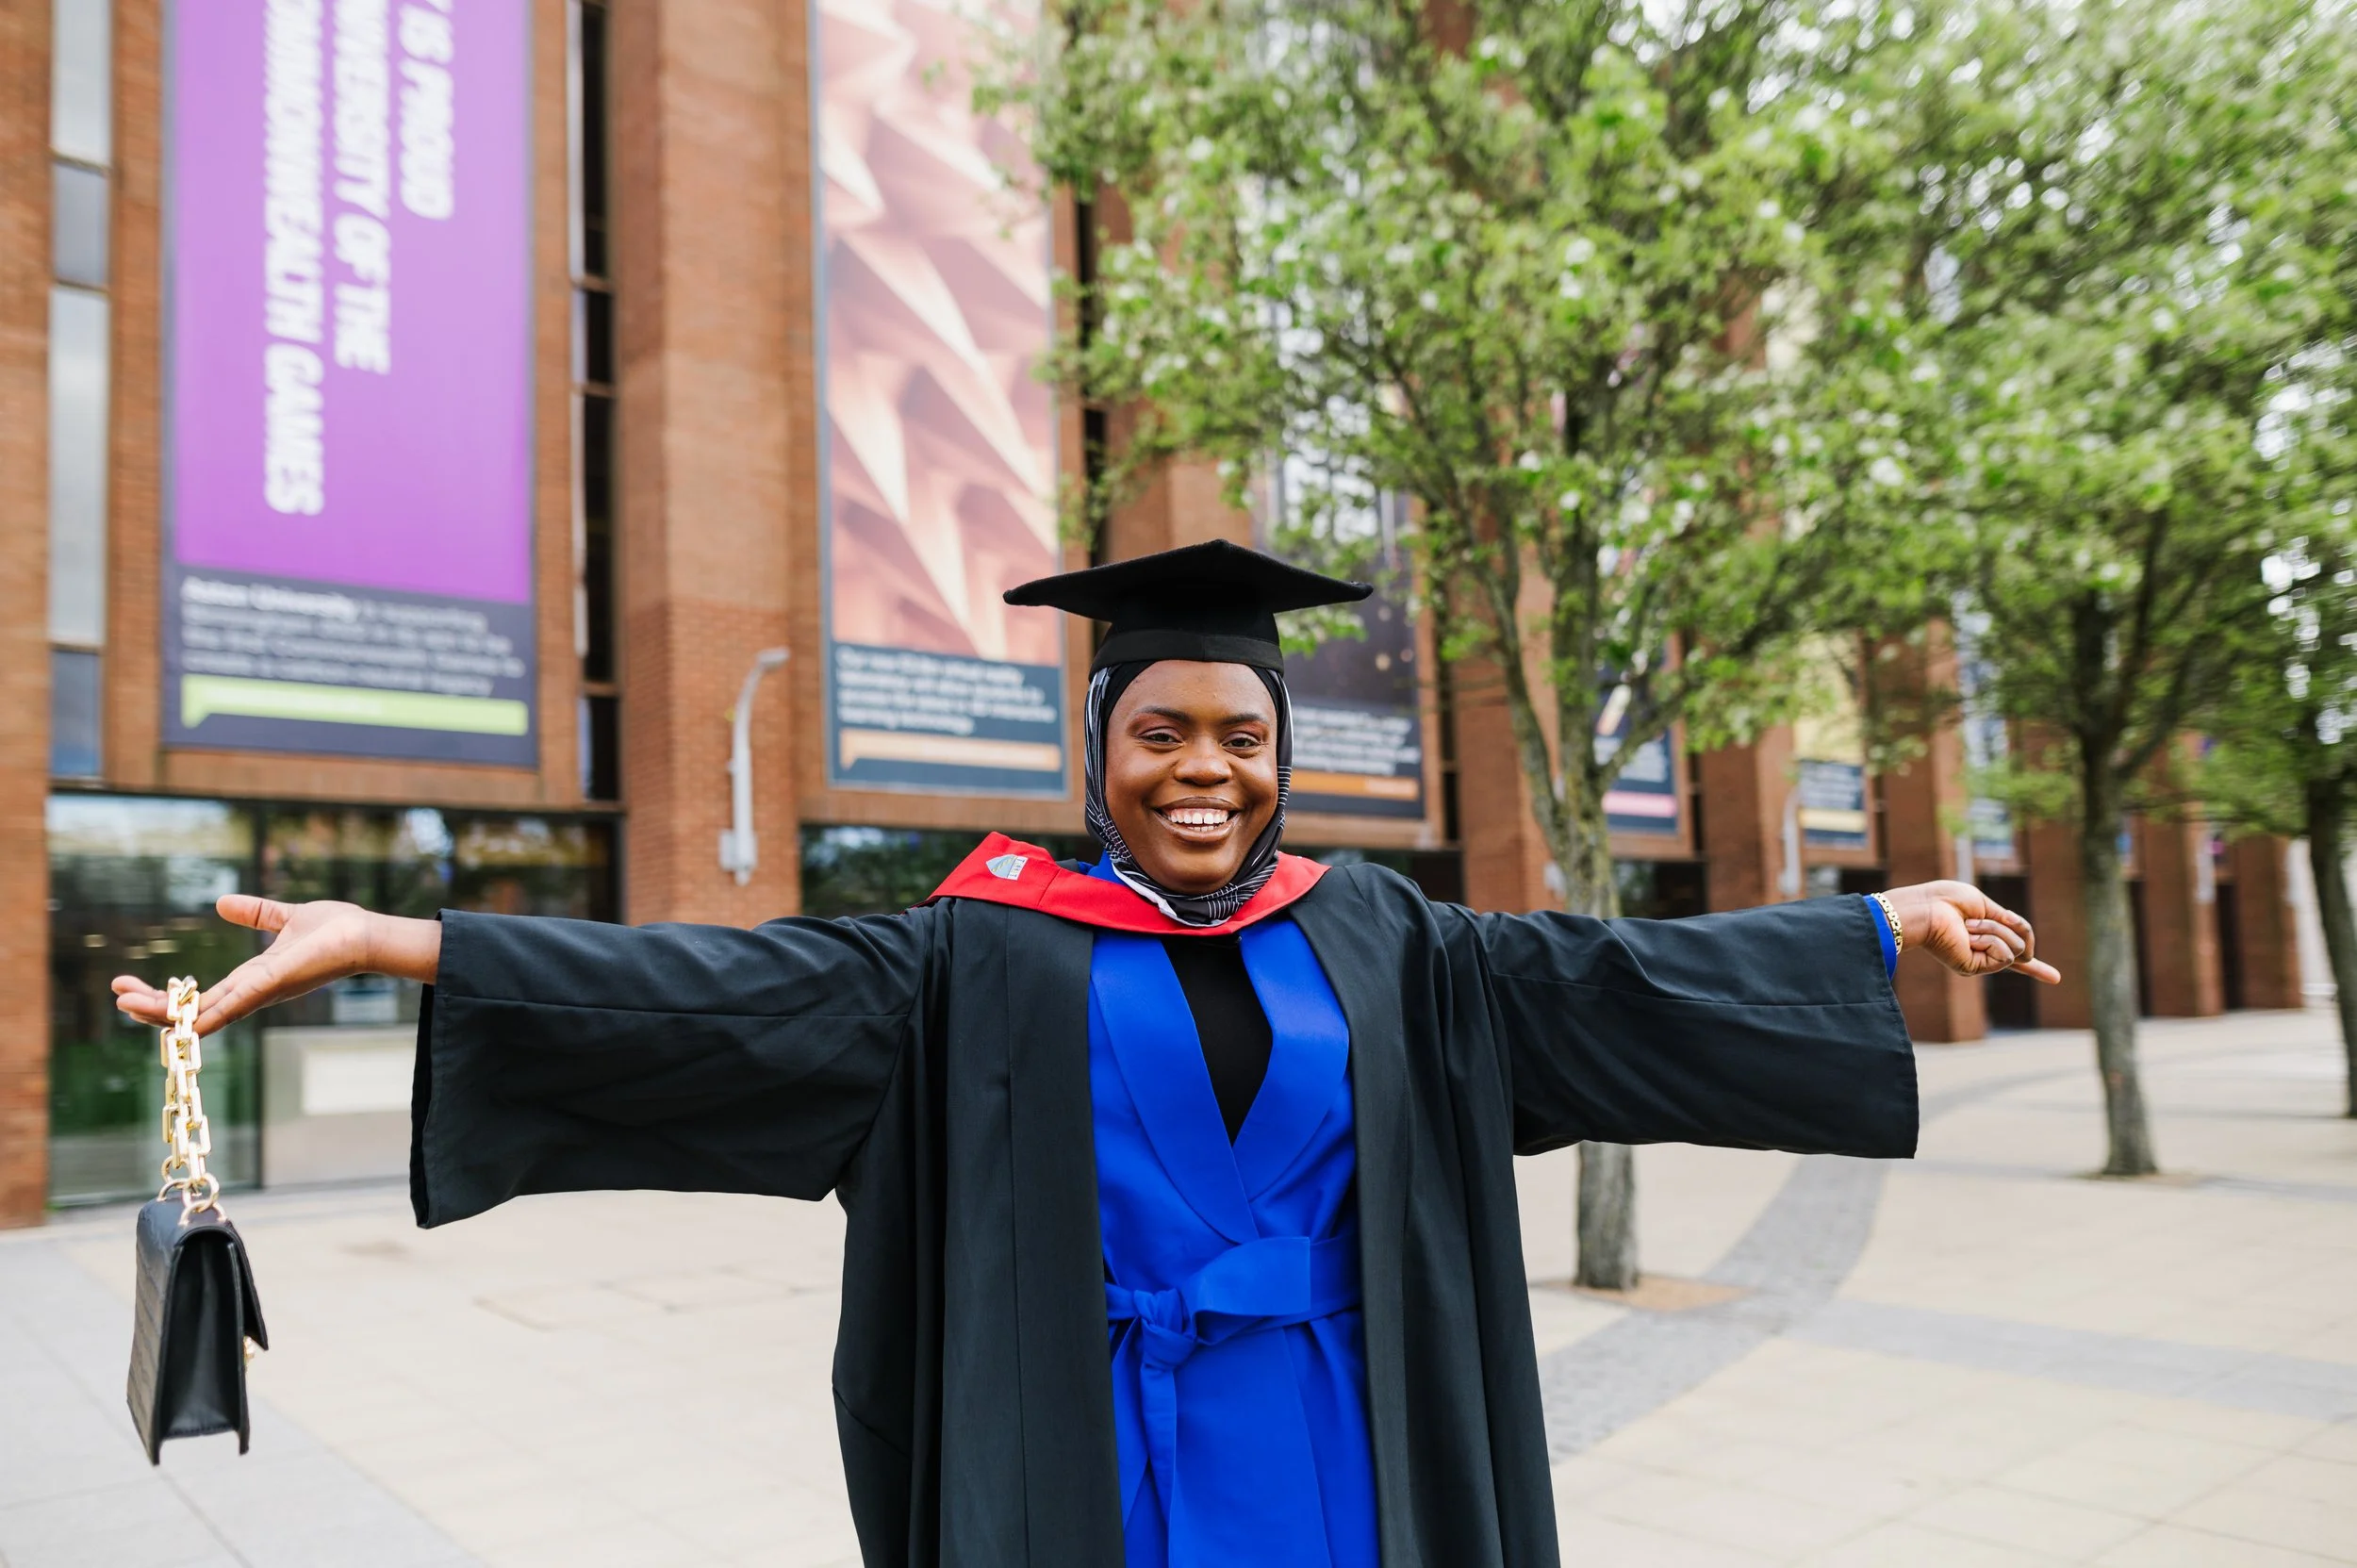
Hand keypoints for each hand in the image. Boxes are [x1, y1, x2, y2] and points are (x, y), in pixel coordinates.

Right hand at [111, 896, 442, 1036]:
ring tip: (128, 1004)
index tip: (128, 988)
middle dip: (153, 1009)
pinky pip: (236, 1005)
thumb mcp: (284, 918)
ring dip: (167, 1014)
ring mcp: (261, 993)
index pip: (196, 998)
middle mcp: (251, 992)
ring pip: (204, 1014)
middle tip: (118, 997)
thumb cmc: (335, 930)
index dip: (162, 997)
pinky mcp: (274, 985)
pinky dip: (209, 1014)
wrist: (367, 934)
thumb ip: (255, 914)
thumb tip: (222, 903)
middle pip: (191, 1012)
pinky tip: (184, 1022)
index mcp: (250, 978)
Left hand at [1878, 881, 2061, 984]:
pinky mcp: (1975, 969)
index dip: (2035, 968)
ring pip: (2017, 947)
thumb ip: (2007, 924)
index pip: (2014, 955)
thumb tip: (2025, 950)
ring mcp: (1981, 962)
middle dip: (2011, 924)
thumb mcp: (1985, 906)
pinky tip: (1968, 936)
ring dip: (1995, 928)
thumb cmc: (1947, 901)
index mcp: (1986, 938)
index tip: (2055, 979)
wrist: (1926, 908)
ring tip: (1967, 926)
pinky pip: (2006, 954)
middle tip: (1973, 919)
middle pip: (2024, 945)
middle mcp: (1984, 954)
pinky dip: (1991, 938)